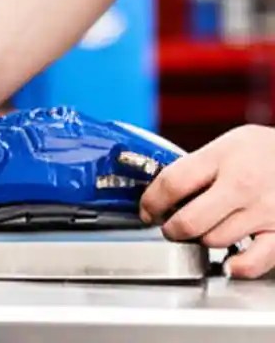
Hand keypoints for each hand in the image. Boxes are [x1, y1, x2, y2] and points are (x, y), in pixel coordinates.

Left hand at [141, 125, 274, 278]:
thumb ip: (198, 165)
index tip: (147, 210)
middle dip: (170, 228)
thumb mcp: (229, 144)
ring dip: (201, 240)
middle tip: (170, 226)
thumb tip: (163, 190)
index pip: (171, 184)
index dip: (150, 202)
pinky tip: (229, 260)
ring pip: (214, 240)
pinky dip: (237, 266)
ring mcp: (263, 211)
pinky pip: (253, 261)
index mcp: (222, 158)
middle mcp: (242, 185)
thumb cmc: (266, 151)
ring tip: (203, 230)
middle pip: (188, 221)